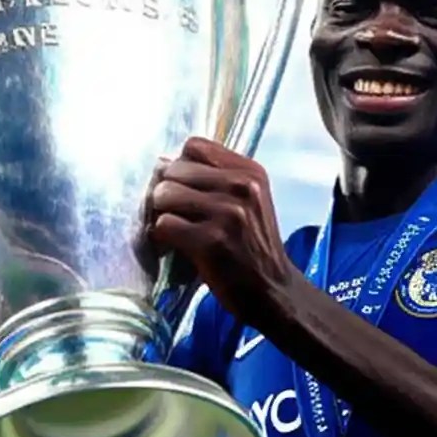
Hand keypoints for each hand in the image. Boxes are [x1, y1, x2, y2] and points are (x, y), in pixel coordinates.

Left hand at [146, 137, 297, 323]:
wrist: (274, 291)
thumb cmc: (254, 247)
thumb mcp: (250, 202)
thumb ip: (216, 179)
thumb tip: (162, 164)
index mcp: (251, 172)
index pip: (194, 146)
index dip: (182, 167)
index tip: (186, 188)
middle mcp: (242, 187)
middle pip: (174, 169)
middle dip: (167, 192)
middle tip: (176, 214)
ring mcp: (227, 214)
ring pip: (165, 194)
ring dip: (162, 214)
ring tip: (175, 230)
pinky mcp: (211, 241)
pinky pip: (163, 225)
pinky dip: (162, 238)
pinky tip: (174, 246)